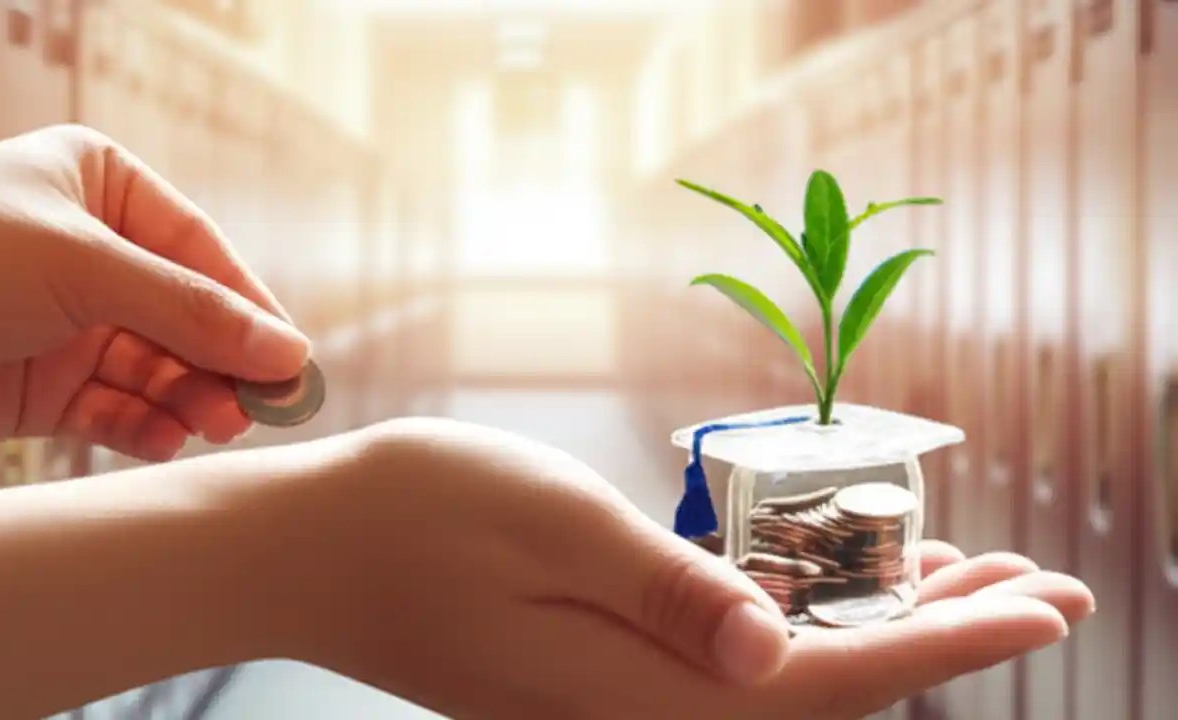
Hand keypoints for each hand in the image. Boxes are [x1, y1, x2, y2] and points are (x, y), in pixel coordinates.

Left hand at [0, 125, 309, 458]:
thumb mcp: (82, 268)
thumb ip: (190, 312)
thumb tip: (290, 351)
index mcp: (103, 187)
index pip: (200, 251)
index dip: (250, 307)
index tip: (293, 360)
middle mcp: (93, 251)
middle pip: (186, 315)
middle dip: (221, 362)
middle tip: (261, 409)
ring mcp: (70, 321)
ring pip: (158, 366)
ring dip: (190, 398)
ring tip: (215, 428)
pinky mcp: (45, 385)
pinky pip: (116, 408)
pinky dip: (144, 426)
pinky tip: (165, 440)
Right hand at [279, 418, 1094, 719]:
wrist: (304, 549)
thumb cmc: (416, 513)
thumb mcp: (552, 521)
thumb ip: (670, 593)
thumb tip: (779, 650)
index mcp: (635, 685)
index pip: (831, 683)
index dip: (949, 644)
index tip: (1044, 606)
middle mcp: (631, 715)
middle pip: (822, 698)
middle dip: (935, 639)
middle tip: (1030, 583)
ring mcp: (605, 704)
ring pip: (779, 689)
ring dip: (872, 632)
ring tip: (954, 578)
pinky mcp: (585, 680)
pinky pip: (724, 674)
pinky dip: (798, 629)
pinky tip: (820, 586)